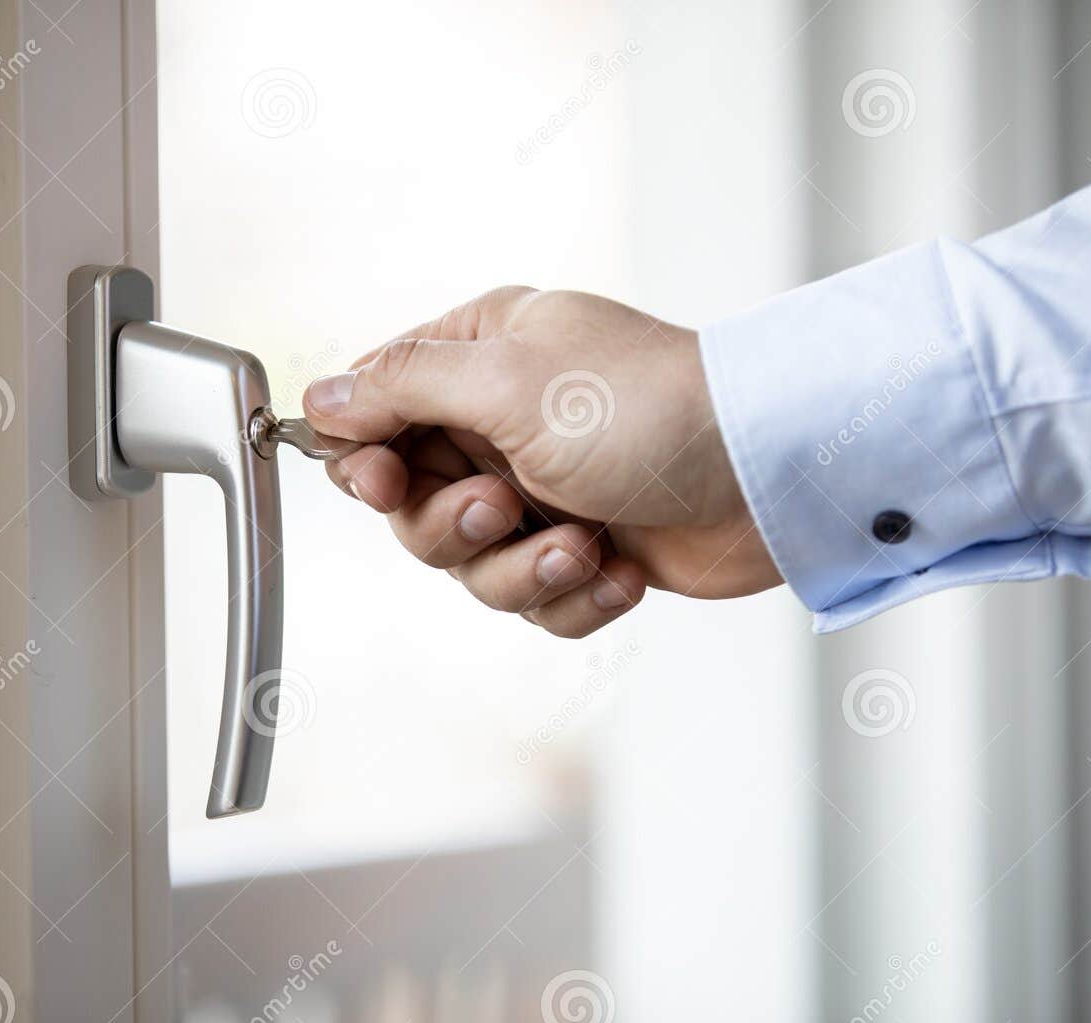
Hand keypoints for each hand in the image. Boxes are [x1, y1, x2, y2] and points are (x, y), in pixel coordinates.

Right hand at [302, 286, 781, 636]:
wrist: (771, 476)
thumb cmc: (648, 409)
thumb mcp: (506, 380)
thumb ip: (401, 388)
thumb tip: (319, 399)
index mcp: (482, 356)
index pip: (377, 409)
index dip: (366, 458)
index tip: (380, 483)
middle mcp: (505, 422)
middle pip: (414, 504)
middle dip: (459, 525)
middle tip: (508, 507)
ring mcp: (547, 489)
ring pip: (472, 565)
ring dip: (524, 568)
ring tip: (583, 545)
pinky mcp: (588, 549)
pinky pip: (536, 599)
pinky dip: (577, 594)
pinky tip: (623, 567)